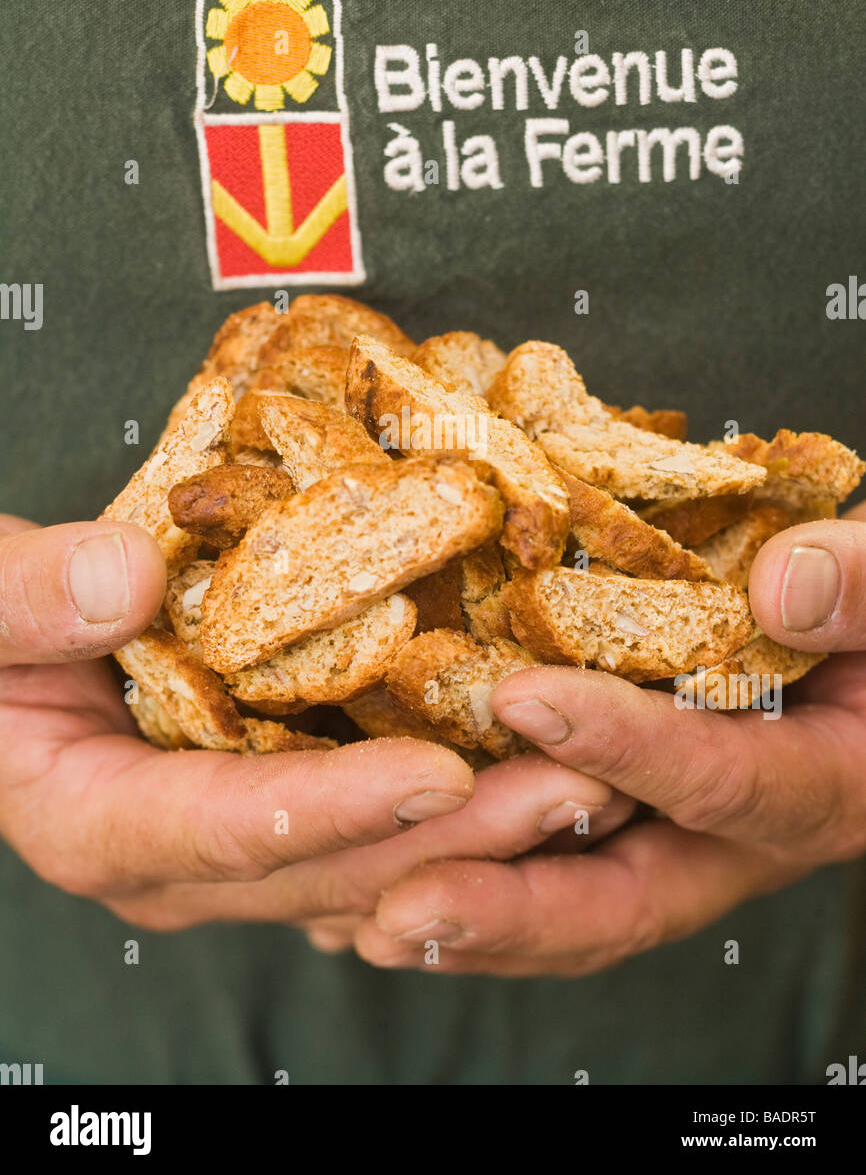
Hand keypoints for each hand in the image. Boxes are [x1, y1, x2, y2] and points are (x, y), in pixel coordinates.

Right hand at [0, 515, 632, 932]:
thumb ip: (23, 599)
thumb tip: (125, 579)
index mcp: (98, 822)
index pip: (228, 829)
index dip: (335, 807)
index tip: (442, 774)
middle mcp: (181, 857)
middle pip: (335, 863)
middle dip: (462, 834)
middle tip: (583, 783)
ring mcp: (239, 841)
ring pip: (379, 856)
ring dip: (491, 827)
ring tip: (601, 777)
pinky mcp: (280, 798)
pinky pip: (382, 818)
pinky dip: (467, 797)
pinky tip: (548, 755)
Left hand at [352, 507, 865, 974]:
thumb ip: (864, 588)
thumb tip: (782, 588)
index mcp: (824, 781)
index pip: (719, 779)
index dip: (623, 745)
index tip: (524, 701)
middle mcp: (745, 839)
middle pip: (628, 898)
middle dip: (514, 911)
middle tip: (404, 910)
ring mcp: (689, 844)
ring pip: (582, 907)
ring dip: (479, 923)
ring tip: (368, 922)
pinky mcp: (645, 826)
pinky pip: (563, 875)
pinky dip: (485, 892)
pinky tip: (390, 891)